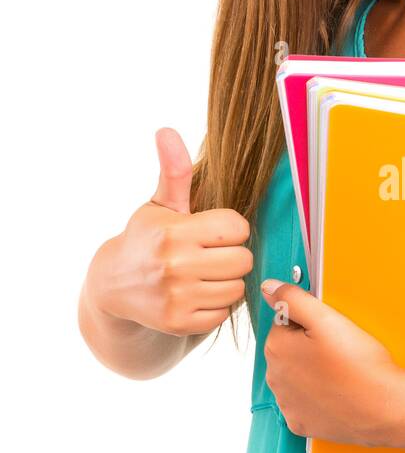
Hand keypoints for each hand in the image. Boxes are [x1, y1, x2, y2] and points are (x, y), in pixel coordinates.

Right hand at [87, 127, 253, 335]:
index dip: (230, 227)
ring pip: (237, 288)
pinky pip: (224, 313)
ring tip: (204, 274)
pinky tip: (197, 295)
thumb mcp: (159, 205)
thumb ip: (173, 171)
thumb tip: (167, 131)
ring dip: (226, 281)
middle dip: (232, 255)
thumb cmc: (146, 239)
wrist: (113, 287)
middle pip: (243, 259)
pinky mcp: (179, 322)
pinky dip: (215, 306)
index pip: (237, 226)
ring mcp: (178, 297)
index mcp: (174, 232)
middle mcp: (175, 265)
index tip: (212, 231)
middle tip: (210, 254)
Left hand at [260, 279, 402, 445]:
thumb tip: (268, 287)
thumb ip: (292, 298)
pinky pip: (303, 403)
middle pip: (289, 350)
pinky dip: (316, 398)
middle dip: (308, 347)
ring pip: (295, 377)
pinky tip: (336, 392)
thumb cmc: (359, 365)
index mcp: (276, 348)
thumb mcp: (326, 319)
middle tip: (339, 352)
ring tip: (340, 372)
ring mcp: (287, 403)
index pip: (285, 322)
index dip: (310, 323)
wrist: (384, 407)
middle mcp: (274, 378)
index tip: (330, 332)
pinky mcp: (300, 423)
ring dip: (311, 372)